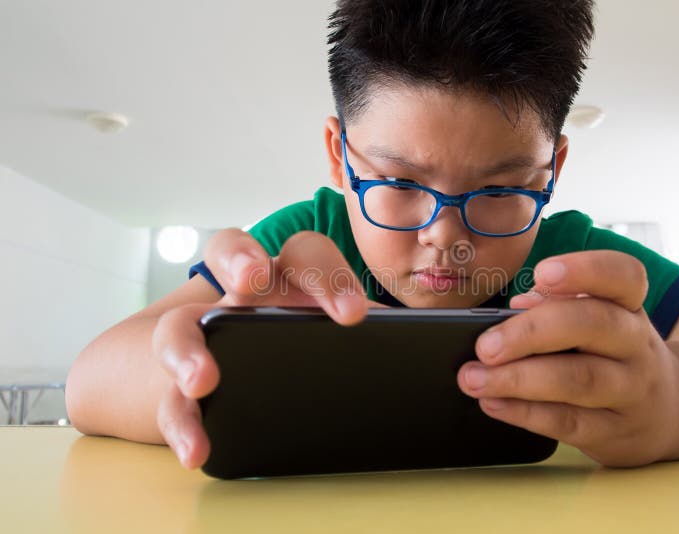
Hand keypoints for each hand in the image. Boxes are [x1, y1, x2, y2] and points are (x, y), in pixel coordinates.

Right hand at [152, 229, 375, 468]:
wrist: (239, 379)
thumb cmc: (304, 349)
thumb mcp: (337, 339)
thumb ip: (375, 340)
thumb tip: (432, 363)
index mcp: (289, 280)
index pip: (304, 253)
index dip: (328, 275)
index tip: (353, 316)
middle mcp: (242, 297)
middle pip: (228, 252)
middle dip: (240, 259)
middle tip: (252, 281)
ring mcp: (204, 335)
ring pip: (178, 323)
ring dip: (188, 349)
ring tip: (203, 381)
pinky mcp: (177, 383)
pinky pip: (169, 399)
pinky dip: (182, 424)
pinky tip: (197, 449)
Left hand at [457, 251, 678, 466]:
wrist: (667, 413)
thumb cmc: (612, 353)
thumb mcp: (599, 321)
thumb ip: (558, 308)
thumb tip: (517, 308)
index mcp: (628, 305)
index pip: (623, 276)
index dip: (584, 270)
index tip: (541, 273)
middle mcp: (635, 343)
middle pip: (592, 325)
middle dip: (531, 332)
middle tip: (484, 346)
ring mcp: (631, 390)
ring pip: (579, 379)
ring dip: (518, 379)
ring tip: (474, 378)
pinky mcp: (615, 431)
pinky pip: (568, 422)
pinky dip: (525, 413)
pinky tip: (493, 403)